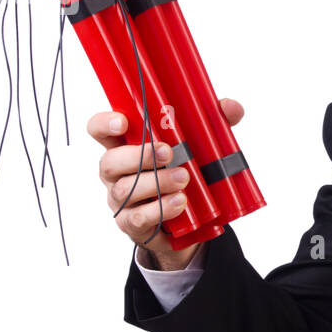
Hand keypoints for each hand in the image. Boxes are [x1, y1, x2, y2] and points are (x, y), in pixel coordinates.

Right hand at [87, 98, 244, 265]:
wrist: (187, 221)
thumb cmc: (183, 171)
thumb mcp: (199, 144)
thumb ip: (212, 122)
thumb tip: (231, 108)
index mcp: (125, 146)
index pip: (100, 130)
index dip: (104, 124)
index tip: (123, 122)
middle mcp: (116, 172)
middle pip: (109, 161)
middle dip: (138, 155)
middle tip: (168, 152)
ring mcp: (120, 199)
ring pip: (126, 190)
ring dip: (157, 182)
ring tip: (184, 179)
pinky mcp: (131, 223)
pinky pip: (138, 217)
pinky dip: (161, 209)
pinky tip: (180, 202)